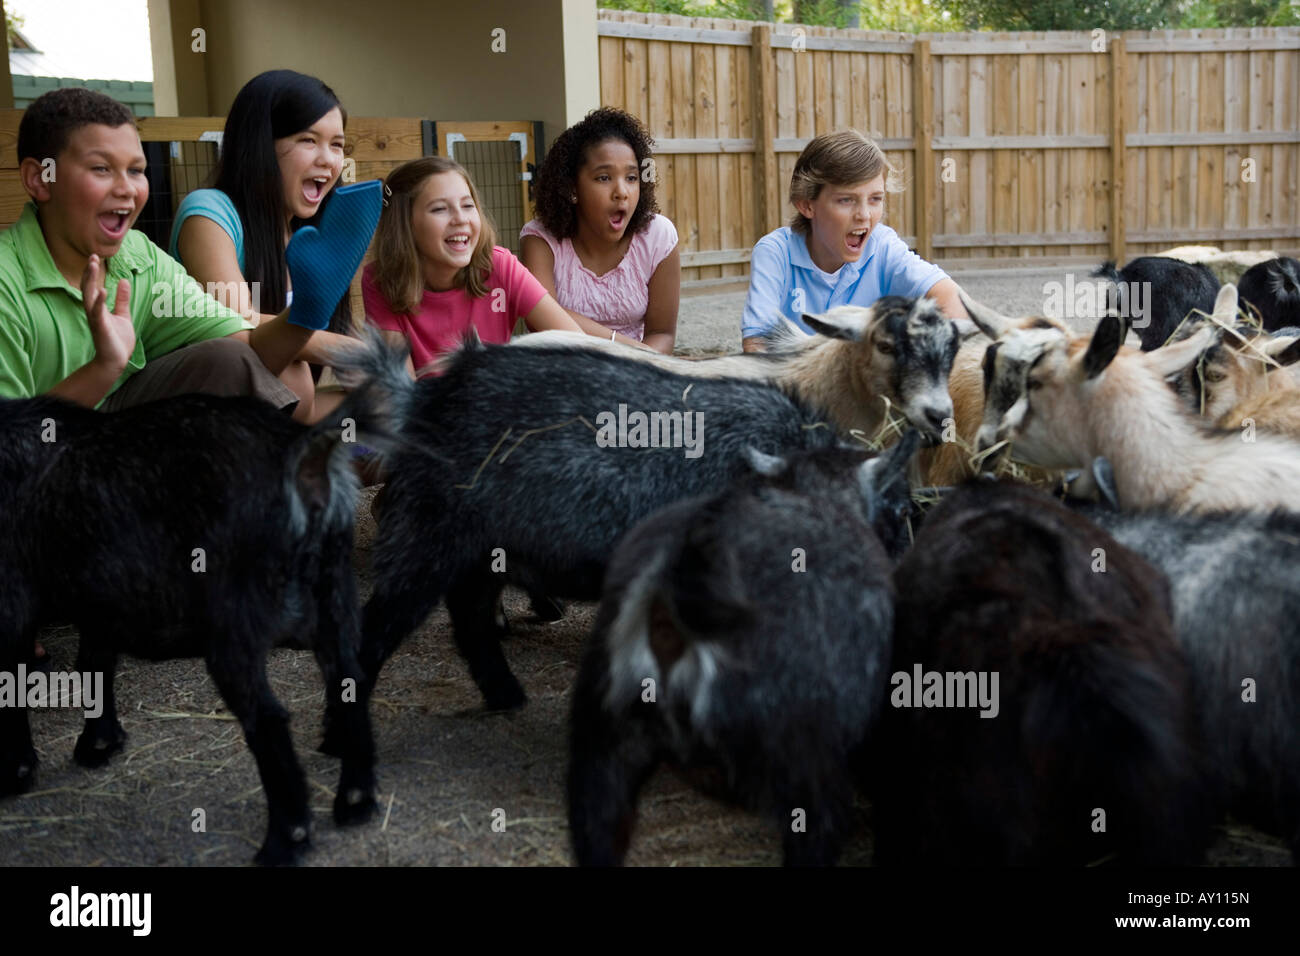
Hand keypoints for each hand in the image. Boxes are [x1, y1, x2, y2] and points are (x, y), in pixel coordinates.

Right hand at [81, 254, 134, 372]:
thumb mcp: (123, 315)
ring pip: (88, 296)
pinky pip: (97, 313)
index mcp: (98, 308)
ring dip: (90, 280)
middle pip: (87, 287)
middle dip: (89, 272)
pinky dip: (99, 301)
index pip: (92, 286)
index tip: (94, 257)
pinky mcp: (100, 327)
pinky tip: (102, 290)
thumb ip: (122, 299)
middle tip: (91, 256)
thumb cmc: (117, 340)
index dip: (92, 272)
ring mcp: (95, 319)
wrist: (116, 361)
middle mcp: (93, 311)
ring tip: (92, 265)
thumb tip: (124, 281)